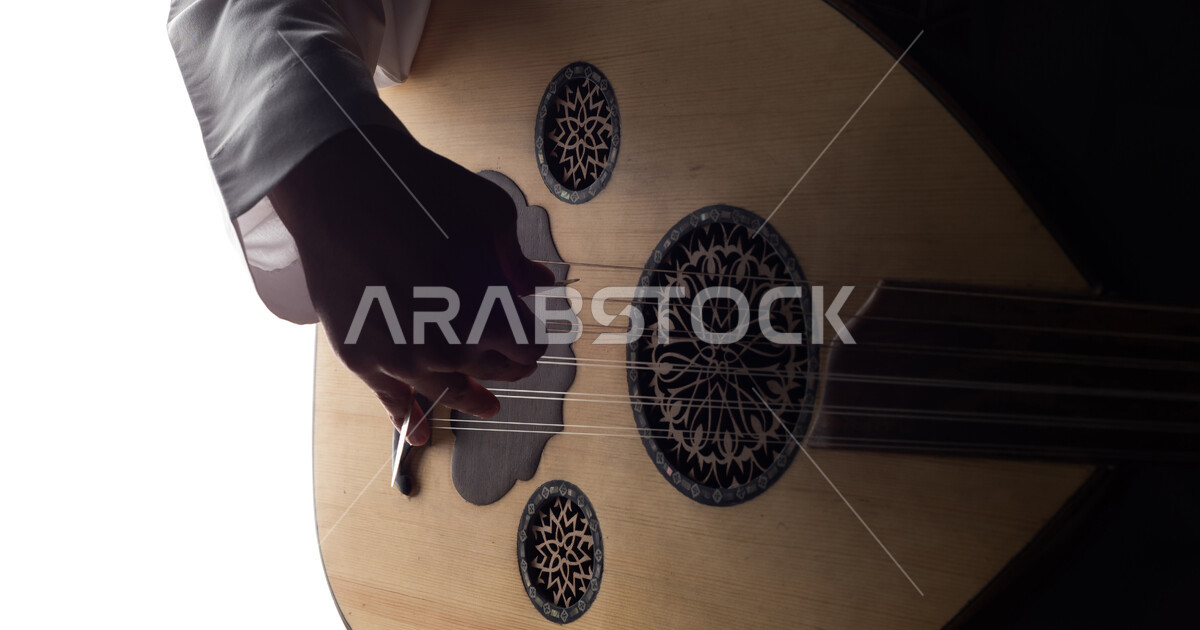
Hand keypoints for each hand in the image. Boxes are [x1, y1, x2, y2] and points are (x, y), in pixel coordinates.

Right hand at [269, 126, 553, 444]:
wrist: (340, 187)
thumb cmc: (419, 191)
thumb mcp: (489, 213)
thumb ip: (516, 258)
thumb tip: (538, 284)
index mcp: (486, 316)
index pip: (526, 350)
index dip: (533, 342)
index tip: (532, 336)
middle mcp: (446, 349)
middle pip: (491, 374)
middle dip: (507, 369)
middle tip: (515, 365)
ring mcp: (400, 359)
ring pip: (446, 393)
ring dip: (470, 400)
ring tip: (487, 407)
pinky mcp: (361, 356)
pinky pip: (391, 401)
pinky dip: (408, 421)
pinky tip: (420, 435)